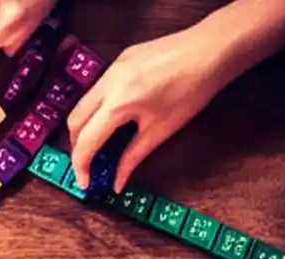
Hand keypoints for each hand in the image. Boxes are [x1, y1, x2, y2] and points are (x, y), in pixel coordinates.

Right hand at [68, 26, 233, 192]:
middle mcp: (108, 83)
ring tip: (101, 143)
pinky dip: (98, 108)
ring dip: (86, 126)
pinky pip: (98, 88)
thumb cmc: (192, 90)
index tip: (86, 181)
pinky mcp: (121, 59)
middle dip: (77, 145)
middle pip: (74, 120)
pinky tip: (114, 118)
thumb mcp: (160, 131)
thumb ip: (132, 157)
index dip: (81, 165)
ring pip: (83, 103)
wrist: (211, 51)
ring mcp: (112, 68)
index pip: (85, 140)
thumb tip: (117, 181)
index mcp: (118, 104)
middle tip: (90, 165)